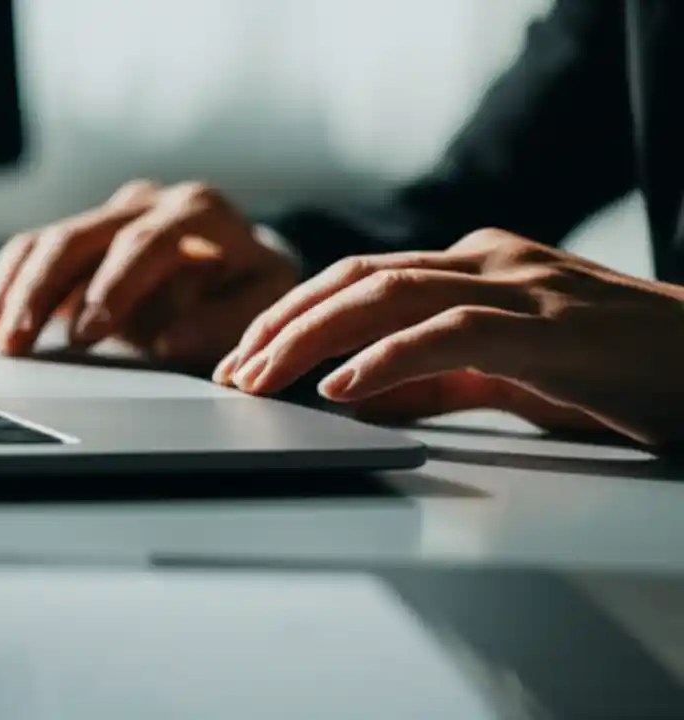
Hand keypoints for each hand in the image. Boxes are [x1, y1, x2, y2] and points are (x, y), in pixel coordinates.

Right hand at [0, 180, 298, 363]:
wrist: (238, 267)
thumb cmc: (251, 289)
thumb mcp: (262, 303)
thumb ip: (228, 320)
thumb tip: (174, 337)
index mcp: (196, 212)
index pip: (144, 243)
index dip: (112, 287)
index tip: (86, 333)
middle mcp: (144, 203)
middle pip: (77, 236)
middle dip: (40, 290)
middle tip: (15, 340)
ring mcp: (104, 217)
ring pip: (44, 242)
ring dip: (9, 289)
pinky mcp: (77, 240)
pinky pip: (27, 255)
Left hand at [214, 228, 683, 446]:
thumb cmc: (613, 371)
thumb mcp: (503, 374)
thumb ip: (433, 378)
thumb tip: (354, 398)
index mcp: (472, 266)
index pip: (359, 279)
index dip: (292, 314)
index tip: (243, 358)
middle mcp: (486, 261)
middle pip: (357, 279)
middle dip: (282, 324)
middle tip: (230, 372)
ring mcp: (518, 286)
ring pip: (388, 295)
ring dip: (311, 338)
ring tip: (259, 379)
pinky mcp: (548, 327)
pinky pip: (451, 335)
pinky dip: (386, 361)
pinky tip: (340, 389)